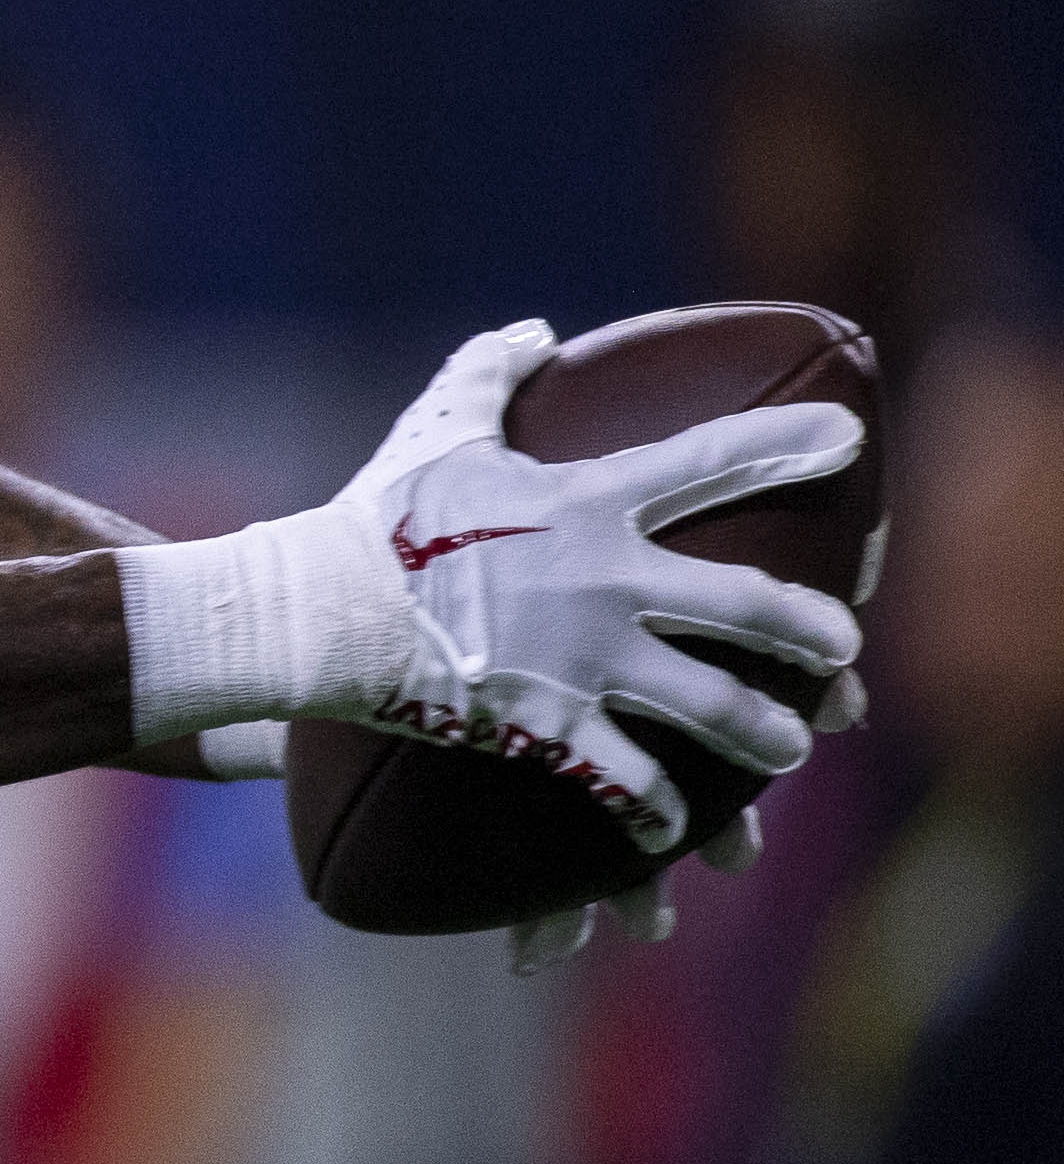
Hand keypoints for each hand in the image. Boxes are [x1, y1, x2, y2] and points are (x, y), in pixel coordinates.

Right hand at [317, 328, 862, 853]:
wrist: (316, 608)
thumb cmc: (375, 516)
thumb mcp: (435, 429)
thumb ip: (489, 372)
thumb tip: (536, 333)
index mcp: (589, 503)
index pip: (709, 461)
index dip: (786, 441)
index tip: (846, 436)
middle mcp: (608, 581)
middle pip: (749, 606)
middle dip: (814, 630)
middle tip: (845, 649)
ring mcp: (584, 658)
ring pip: (712, 705)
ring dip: (765, 731)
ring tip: (791, 747)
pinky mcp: (548, 722)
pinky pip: (625, 776)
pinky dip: (657, 810)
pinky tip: (672, 829)